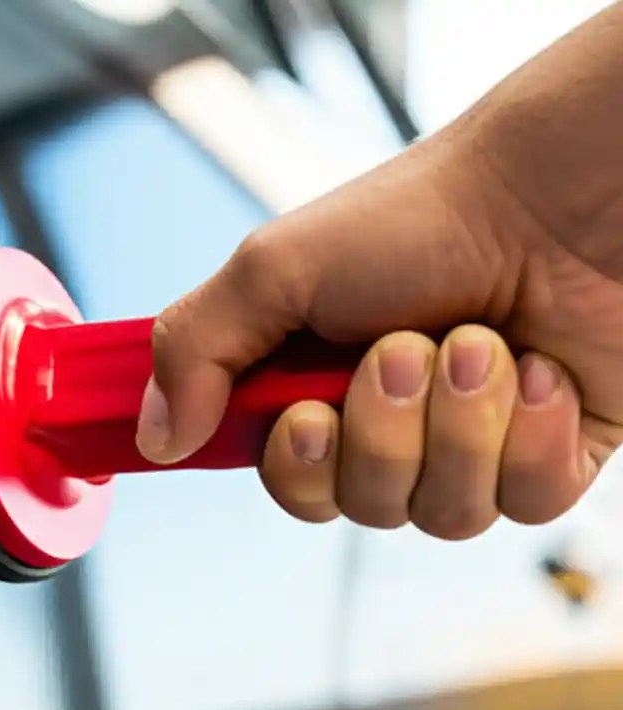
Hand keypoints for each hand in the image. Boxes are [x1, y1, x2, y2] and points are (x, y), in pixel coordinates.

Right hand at [136, 3, 622, 538]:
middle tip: (402, 350)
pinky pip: (525, 502)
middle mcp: (391, 423)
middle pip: (358, 504)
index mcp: (318, 383)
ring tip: (478, 342)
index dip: (291, 465)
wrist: (555, 196)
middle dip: (381, 430)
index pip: (283, 473)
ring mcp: (470, 444)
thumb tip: (154, 435)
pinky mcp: (549, 457)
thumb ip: (194, 349)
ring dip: (459, 422)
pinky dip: (530, 433)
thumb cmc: (416, 217)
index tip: (300, 416)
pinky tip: (540, 369)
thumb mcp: (272, 268)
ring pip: (441, 513)